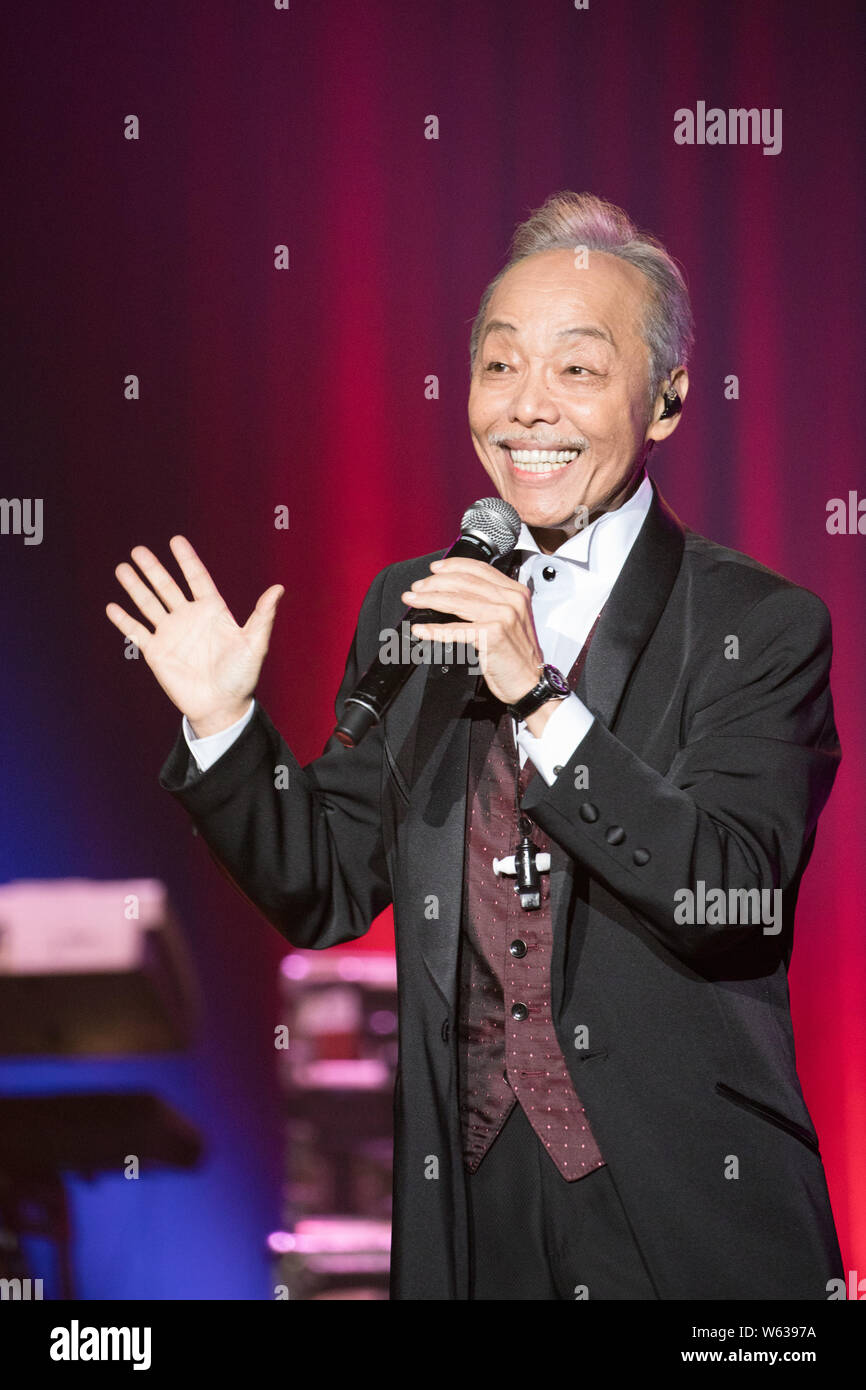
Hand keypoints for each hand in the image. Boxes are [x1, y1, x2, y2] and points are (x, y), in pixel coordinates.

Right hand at [105, 536, 284, 736]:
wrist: (221, 707)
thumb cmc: (241, 677)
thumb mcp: (254, 644)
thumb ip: (263, 616)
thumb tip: (279, 588)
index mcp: (212, 611)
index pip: (197, 578)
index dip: (187, 560)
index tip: (175, 540)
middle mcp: (189, 618)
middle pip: (167, 587)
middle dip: (153, 569)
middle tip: (138, 550)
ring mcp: (171, 634)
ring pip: (149, 604)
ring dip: (135, 587)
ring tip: (122, 568)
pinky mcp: (157, 652)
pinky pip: (137, 632)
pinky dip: (124, 620)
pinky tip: (112, 606)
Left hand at [400, 557, 543, 706]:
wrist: (530, 683)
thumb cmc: (516, 655)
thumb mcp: (510, 619)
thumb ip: (490, 602)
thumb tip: (453, 593)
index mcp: (516, 592)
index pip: (480, 569)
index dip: (453, 566)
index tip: (434, 569)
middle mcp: (511, 600)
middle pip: (464, 582)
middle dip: (434, 583)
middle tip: (417, 588)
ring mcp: (503, 616)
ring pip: (457, 601)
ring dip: (429, 600)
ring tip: (413, 600)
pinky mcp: (493, 634)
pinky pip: (456, 629)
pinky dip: (434, 630)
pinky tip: (421, 629)